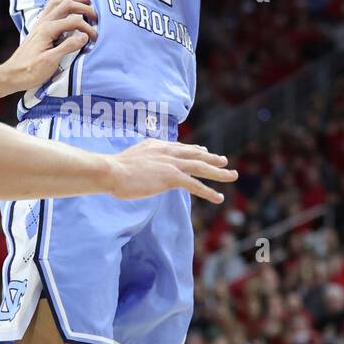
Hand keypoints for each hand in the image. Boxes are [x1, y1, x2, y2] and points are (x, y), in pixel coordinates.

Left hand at [3, 0, 97, 91]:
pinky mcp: (39, 27)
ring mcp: (40, 23)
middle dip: (83, 6)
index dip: (87, 28)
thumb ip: (68, 46)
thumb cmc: (31, 71)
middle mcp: (44, 22)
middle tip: (96, 14)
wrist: (12, 74)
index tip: (95, 38)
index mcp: (48, 30)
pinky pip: (50, 7)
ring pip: (57, 2)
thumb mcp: (51, 62)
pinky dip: (60, 0)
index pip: (74, 21)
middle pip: (66, 5)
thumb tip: (84, 36)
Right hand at [107, 139, 236, 203]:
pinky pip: (195, 185)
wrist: (111, 171)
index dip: (195, 150)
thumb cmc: (114, 169)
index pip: (180, 147)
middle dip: (212, 158)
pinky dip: (209, 191)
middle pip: (195, 154)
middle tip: (224, 161)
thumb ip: (141, 160)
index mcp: (157, 145)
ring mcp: (171, 164)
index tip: (204, 150)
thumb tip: (140, 166)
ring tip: (232, 176)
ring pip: (201, 167)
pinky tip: (218, 197)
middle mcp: (167, 151)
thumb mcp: (129, 158)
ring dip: (219, 172)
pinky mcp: (172, 178)